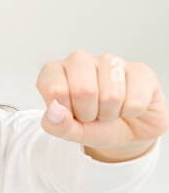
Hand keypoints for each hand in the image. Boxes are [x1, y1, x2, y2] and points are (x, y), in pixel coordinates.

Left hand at [37, 51, 166, 153]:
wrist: (130, 130)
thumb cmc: (95, 125)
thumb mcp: (72, 132)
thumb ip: (57, 125)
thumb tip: (54, 112)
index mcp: (54, 71)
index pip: (55, 89)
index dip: (65, 111)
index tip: (71, 114)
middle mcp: (80, 60)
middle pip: (83, 90)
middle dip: (89, 113)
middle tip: (92, 114)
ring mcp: (110, 61)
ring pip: (111, 95)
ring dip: (110, 114)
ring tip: (109, 110)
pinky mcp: (139, 69)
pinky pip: (135, 100)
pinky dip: (131, 112)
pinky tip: (127, 107)